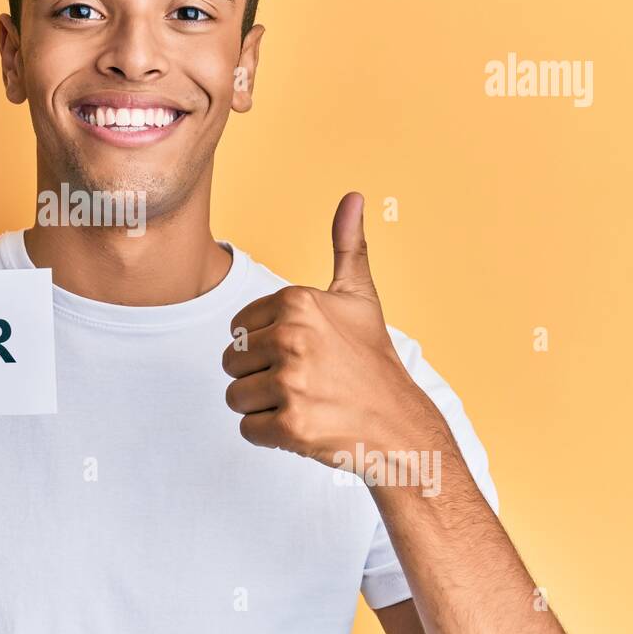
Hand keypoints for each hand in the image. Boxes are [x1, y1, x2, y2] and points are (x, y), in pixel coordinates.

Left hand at [221, 192, 450, 468]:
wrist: (401, 427)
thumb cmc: (373, 361)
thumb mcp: (360, 298)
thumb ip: (347, 246)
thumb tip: (352, 196)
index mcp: (297, 302)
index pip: (238, 328)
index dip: (265, 345)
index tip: (303, 353)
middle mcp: (291, 337)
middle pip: (231, 362)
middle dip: (260, 377)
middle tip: (305, 381)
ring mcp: (290, 383)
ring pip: (235, 397)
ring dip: (263, 407)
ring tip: (305, 402)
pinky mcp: (290, 426)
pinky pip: (248, 430)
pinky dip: (271, 436)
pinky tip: (306, 427)